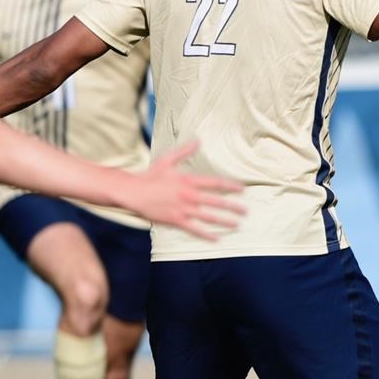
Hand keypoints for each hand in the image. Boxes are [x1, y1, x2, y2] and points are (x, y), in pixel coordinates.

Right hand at [125, 142, 245, 240]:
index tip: (243, 190)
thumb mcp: (167, 159)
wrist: (132, 192)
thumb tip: (198, 140)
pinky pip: (194, 229)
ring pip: (209, 216)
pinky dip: (206, 235)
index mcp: (188, 180)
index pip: (216, 183)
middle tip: (246, 211)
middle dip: (233, 207)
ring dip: (225, 221)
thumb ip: (184, 151)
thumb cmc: (150, 175)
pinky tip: (217, 239)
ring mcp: (182, 209)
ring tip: (237, 225)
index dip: (231, 186)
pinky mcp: (175, 220)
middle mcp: (188, 195)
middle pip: (217, 202)